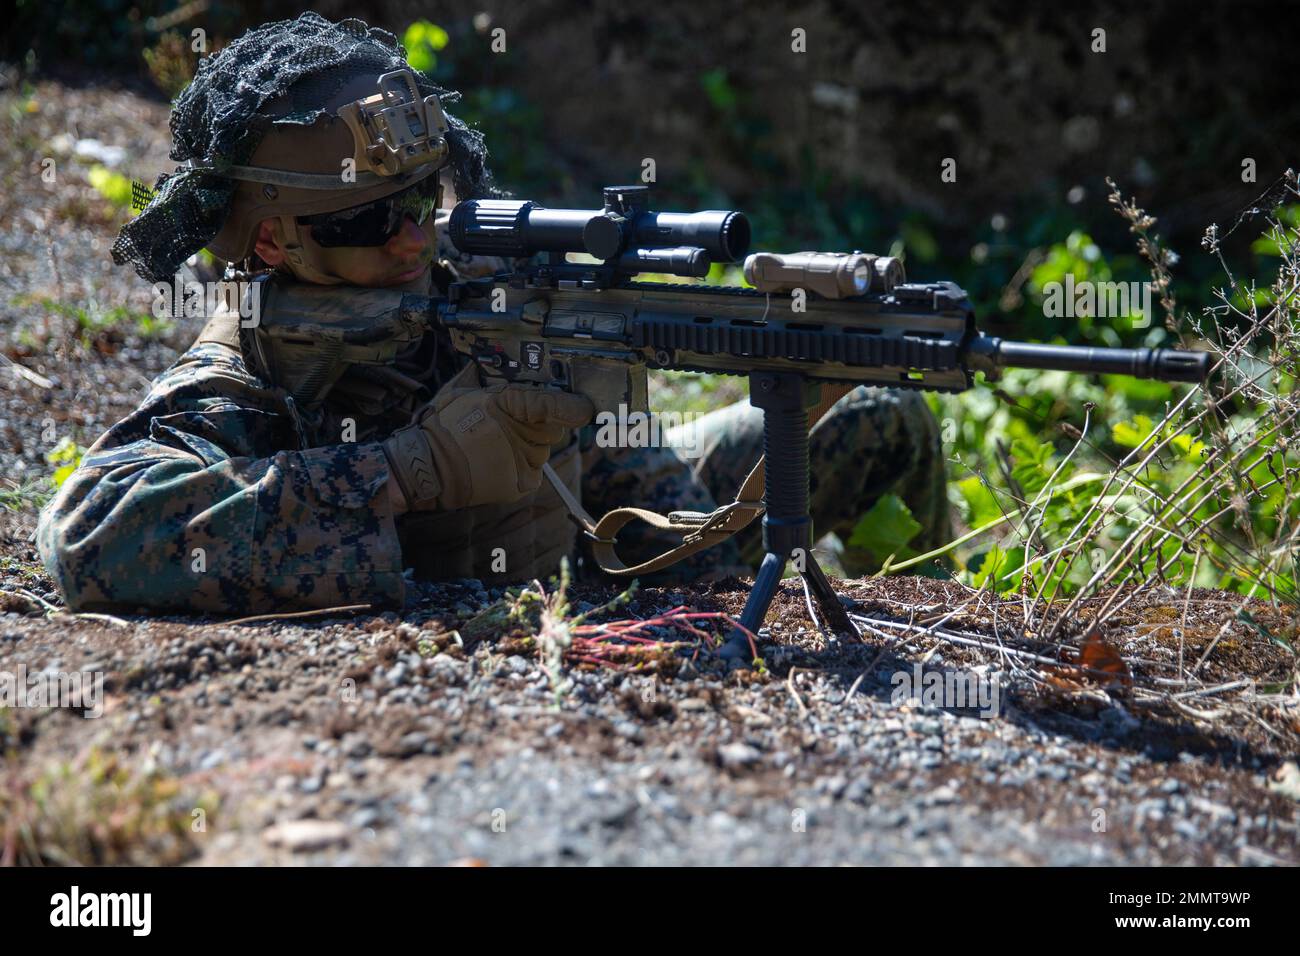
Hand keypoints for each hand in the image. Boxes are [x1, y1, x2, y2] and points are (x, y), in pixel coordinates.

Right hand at [382, 363, 593, 510]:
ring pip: (541, 452)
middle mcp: (521, 432)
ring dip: (526, 449)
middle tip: (507, 430)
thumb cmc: (445, 427)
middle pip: (551, 429)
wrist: (428, 467)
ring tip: (494, 449)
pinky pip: (533, 473)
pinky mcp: (522, 483)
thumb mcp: (466, 392)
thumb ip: (495, 386)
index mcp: (508, 403)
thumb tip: (510, 377)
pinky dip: (520, 469)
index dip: (571, 407)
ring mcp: (523, 460)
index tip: (585, 408)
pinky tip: (497, 465)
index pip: (552, 404)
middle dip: (537, 428)